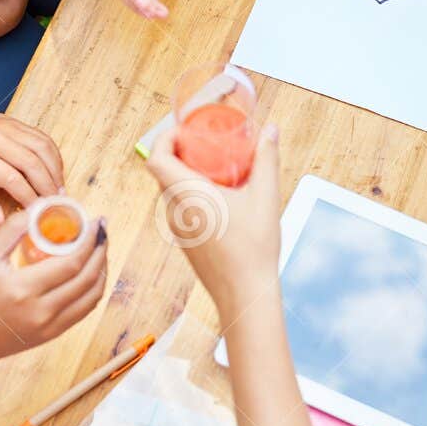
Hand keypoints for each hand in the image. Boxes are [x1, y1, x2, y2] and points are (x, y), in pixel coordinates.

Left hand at [0, 110, 64, 224]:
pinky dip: (53, 155)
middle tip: (56, 201)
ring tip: (59, 187)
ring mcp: (6, 126)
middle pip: (31, 162)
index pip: (11, 179)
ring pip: (41, 147)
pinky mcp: (15, 121)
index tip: (37, 210)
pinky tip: (54, 170)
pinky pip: (41, 137)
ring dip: (55, 169)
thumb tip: (1, 220)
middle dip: (47, 185)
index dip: (29, 196)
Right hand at [0, 207, 106, 374]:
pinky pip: (84, 310)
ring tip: (100, 248)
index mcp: (23, 289)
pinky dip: (94, 289)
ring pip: (92, 295)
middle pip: (88, 278)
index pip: (71, 262)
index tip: (94, 222)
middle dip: (100, 250)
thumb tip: (41, 208)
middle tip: (101, 229)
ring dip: (102, 269)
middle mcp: (42, 311)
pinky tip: (92, 272)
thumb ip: (13, 230)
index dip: (89, 240)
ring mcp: (50, 326)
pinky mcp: (53, 334)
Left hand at [144, 122, 281, 321]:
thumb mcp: (266, 196)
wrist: (244, 294)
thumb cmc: (253, 249)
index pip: (155, 158)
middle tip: (203, 145)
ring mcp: (177, 229)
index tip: (185, 132)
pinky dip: (190, 196)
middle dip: (178, 153)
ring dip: (185, 175)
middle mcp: (175, 211)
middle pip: (162, 172)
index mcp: (187, 195)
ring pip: (170, 192)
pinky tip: (219, 198)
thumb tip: (270, 130)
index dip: (165, 138)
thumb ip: (267, 159)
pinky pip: (179, 209)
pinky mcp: (184, 242)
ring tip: (214, 169)